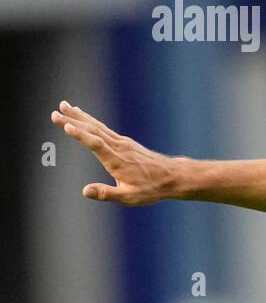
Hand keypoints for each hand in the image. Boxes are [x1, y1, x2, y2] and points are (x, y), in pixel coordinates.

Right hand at [50, 100, 180, 204]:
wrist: (173, 176)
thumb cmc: (152, 189)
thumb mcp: (130, 197)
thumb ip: (107, 193)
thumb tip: (85, 191)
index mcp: (118, 161)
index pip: (96, 145)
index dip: (81, 135)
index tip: (66, 125)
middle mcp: (119, 148)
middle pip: (93, 131)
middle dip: (74, 121)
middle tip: (55, 112)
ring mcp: (123, 143)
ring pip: (98, 127)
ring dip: (80, 116)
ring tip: (64, 106)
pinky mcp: (125, 142)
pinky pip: (104, 129)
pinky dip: (91, 121)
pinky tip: (83, 117)